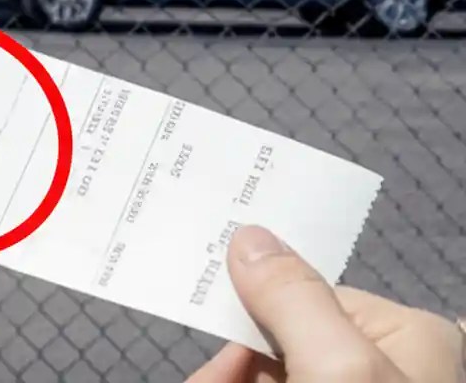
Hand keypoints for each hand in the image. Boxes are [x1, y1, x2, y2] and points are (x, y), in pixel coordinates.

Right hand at [188, 225, 464, 382]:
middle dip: (233, 355)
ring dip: (225, 375)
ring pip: (268, 369)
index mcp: (406, 336)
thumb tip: (249, 236)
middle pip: (282, 337)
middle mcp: (384, 365)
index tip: (198, 300)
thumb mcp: (337, 367)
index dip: (251, 303)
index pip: (308, 295)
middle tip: (202, 377)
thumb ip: (291, 297)